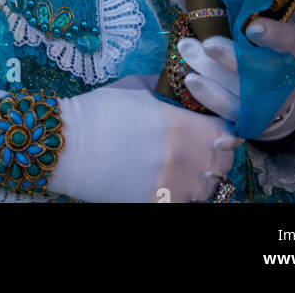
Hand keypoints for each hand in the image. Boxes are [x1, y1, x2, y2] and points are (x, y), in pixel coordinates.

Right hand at [51, 85, 240, 202]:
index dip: (223, 128)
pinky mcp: (154, 205)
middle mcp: (181, 160)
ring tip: (188, 166)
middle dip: (218, 153)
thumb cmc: (101, 110)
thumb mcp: (139, 90)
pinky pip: (185, 202)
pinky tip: (172, 182)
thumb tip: (188, 89)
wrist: (68, 145)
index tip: (214, 125)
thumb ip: (169, 92)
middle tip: (205, 146)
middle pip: (223, 164)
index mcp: (180, 126)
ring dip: (203, 177)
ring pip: (208, 189)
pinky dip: (184, 194)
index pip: (226, 134)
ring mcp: (169, 188)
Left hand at [170, 0, 294, 139]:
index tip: (251, 28)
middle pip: (260, 68)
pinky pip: (234, 116)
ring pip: (243, 93)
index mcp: (293, 42)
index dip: (272, 34)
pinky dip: (215, 108)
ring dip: (213, 78)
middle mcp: (286, 74)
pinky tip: (196, 94)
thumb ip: (213, 2)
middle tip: (205, 44)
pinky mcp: (252, 118)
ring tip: (188, 61)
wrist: (272, 87)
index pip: (287, 38)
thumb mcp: (245, 18)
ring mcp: (270, 100)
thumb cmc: (252, 41)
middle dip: (231, 56)